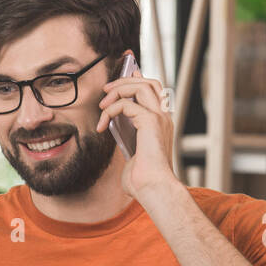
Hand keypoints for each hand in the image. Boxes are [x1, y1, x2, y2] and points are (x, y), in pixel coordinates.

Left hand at [95, 70, 178, 199]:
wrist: (153, 189)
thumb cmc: (142, 181)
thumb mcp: (131, 157)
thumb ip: (126, 144)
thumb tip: (113, 139)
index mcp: (161, 123)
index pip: (153, 91)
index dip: (137, 80)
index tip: (121, 77)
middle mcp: (163, 117)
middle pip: (149, 82)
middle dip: (125, 80)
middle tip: (105, 89)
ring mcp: (159, 118)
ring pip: (141, 86)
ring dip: (118, 90)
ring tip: (102, 105)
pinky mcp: (150, 122)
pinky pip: (127, 104)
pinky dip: (111, 111)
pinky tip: (102, 125)